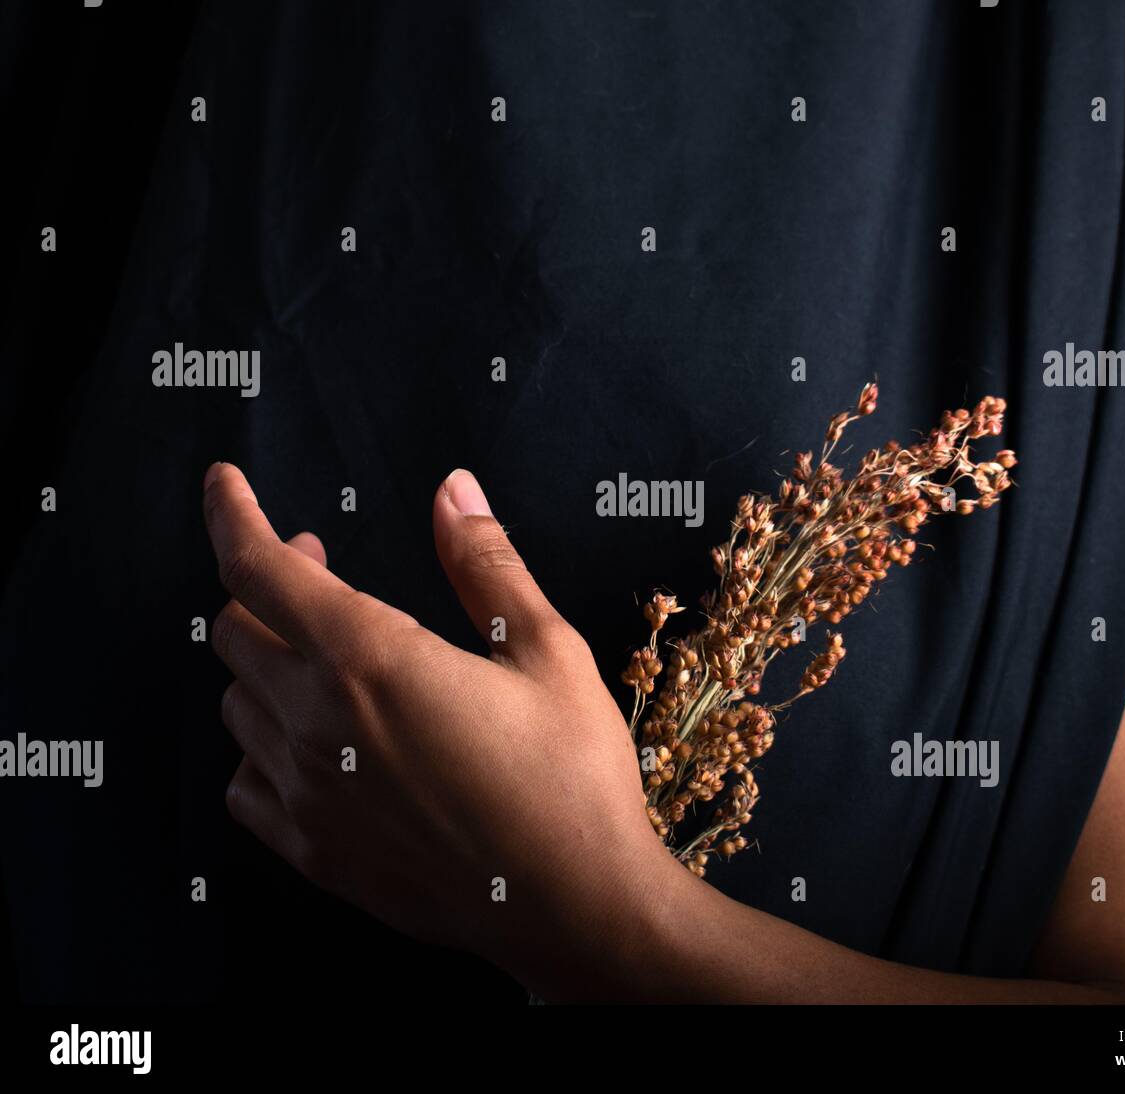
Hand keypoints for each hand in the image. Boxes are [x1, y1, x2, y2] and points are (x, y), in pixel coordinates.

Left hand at [202, 462, 683, 995]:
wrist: (574, 905)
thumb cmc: (569, 776)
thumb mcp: (547, 652)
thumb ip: (487, 565)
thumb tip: (453, 493)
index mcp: (370, 659)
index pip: (257, 568)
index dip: (232, 514)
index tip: (225, 483)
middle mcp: (316, 723)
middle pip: (235, 629)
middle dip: (267, 582)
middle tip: (322, 570)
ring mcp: (306, 793)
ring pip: (235, 703)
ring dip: (266, 661)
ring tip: (327, 654)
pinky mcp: (314, 851)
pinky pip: (246, 783)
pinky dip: (263, 744)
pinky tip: (313, 741)